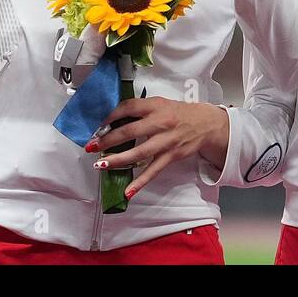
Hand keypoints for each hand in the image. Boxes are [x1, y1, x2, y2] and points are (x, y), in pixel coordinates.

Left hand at [88, 98, 229, 199]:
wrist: (206, 124)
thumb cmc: (178, 113)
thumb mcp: (159, 104)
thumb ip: (139, 110)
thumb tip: (111, 121)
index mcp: (156, 106)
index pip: (129, 107)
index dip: (111, 115)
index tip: (97, 124)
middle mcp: (161, 122)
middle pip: (130, 131)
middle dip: (108, 140)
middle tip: (91, 146)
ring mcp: (166, 141)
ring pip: (139, 153)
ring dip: (118, 160)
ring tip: (101, 165)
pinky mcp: (171, 156)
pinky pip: (153, 171)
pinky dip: (140, 182)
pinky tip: (128, 192)